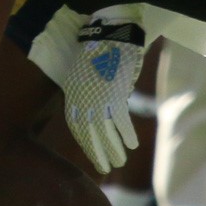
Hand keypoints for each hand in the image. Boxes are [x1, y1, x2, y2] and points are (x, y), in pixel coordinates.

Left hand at [62, 15, 145, 172]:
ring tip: (120, 162)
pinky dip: (127, 134)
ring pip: (105, 133)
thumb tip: (94, 111)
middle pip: (90, 136)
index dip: (87, 145)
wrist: (105, 36)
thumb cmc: (95, 53)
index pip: (77, 129)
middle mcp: (82, 104)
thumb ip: (84, 95)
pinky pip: (121, 122)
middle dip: (98, 154)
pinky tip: (133, 145)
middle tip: (106, 169)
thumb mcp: (80, 76)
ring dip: (114, 149)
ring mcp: (97, 101)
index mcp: (72, 98)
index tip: (95, 157)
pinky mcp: (114, 97)